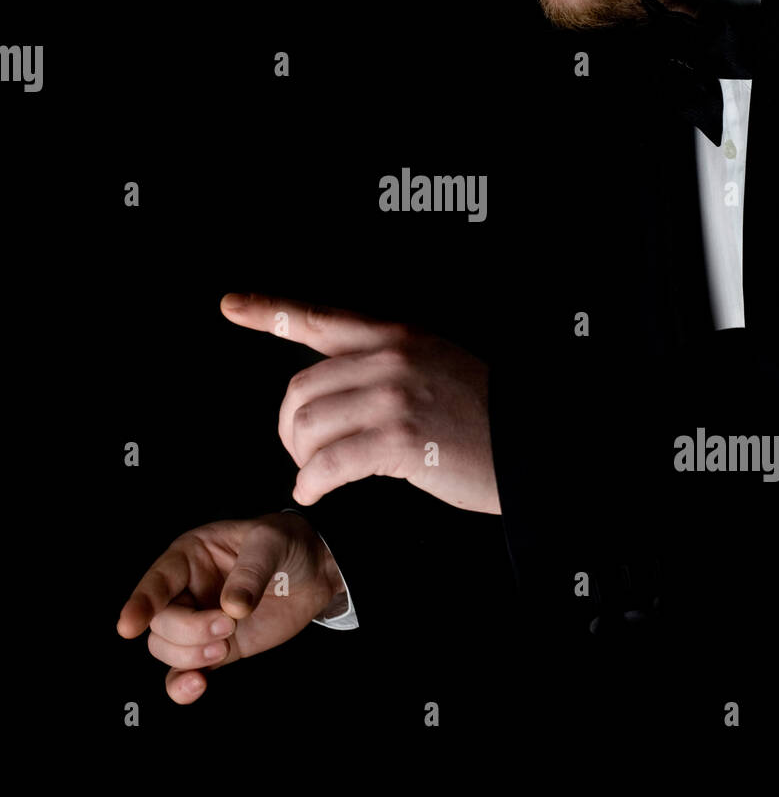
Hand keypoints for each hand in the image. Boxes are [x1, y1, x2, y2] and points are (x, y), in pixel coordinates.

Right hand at [116, 512, 342, 703]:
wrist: (315, 571)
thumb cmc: (286, 544)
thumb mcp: (271, 542)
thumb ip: (251, 572)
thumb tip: (231, 608)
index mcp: (190, 556)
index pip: (156, 581)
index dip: (141, 603)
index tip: (129, 627)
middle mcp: (186, 590)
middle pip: (160, 622)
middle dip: (189, 631)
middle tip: (228, 626)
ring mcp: (198, 621)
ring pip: (167, 649)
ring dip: (191, 655)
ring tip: (227, 643)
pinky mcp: (215, 649)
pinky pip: (184, 673)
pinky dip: (183, 687)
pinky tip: (197, 686)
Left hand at [219, 293, 500, 514]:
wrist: (531, 443)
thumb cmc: (483, 415)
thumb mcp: (435, 364)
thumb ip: (386, 366)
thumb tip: (338, 390)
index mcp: (395, 335)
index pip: (319, 317)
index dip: (269, 310)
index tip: (230, 305)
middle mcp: (389, 358)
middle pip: (300, 388)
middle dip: (289, 427)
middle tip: (302, 451)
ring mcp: (392, 397)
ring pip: (307, 424)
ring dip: (300, 457)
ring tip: (313, 474)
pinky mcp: (398, 440)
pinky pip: (329, 462)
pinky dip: (311, 481)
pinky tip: (314, 490)